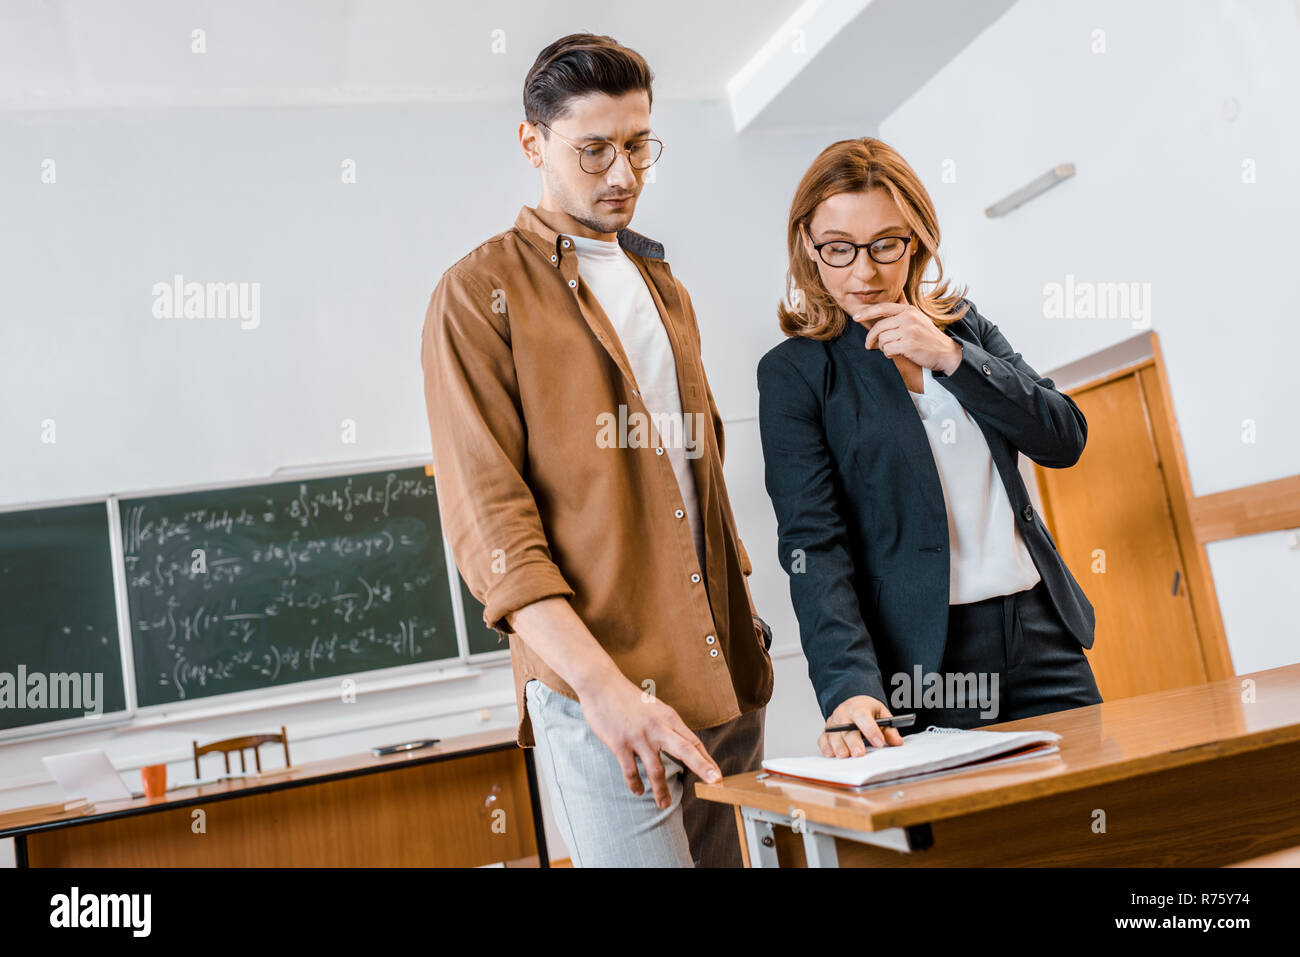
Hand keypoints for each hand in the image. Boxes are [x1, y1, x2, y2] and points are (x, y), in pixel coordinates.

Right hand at [578, 674, 722, 807]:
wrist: (602, 684)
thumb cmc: (629, 698)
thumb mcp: (655, 708)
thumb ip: (668, 726)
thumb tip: (683, 744)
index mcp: (668, 718)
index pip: (693, 742)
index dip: (706, 760)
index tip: (717, 776)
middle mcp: (657, 727)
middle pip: (685, 750)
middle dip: (702, 767)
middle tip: (714, 784)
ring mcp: (638, 736)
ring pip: (656, 769)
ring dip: (661, 790)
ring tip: (664, 804)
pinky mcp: (620, 743)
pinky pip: (631, 771)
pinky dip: (635, 784)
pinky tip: (638, 791)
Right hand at [819, 695, 905, 756]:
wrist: (853, 704)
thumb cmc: (868, 711)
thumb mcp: (882, 715)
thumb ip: (890, 729)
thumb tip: (897, 742)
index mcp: (858, 707)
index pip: (863, 717)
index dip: (871, 730)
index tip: (879, 743)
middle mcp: (843, 714)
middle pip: (846, 728)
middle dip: (853, 741)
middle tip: (859, 753)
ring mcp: (833, 723)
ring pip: (833, 735)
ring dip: (838, 746)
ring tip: (845, 756)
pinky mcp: (827, 732)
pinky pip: (823, 739)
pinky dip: (826, 747)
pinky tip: (832, 754)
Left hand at [855, 301, 961, 374]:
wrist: (945, 352)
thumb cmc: (928, 337)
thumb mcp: (918, 318)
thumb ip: (905, 307)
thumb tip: (899, 292)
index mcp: (909, 310)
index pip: (883, 308)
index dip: (867, 312)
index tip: (856, 317)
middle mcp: (909, 318)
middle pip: (879, 326)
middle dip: (870, 338)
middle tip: (868, 346)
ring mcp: (909, 331)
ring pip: (882, 339)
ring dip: (883, 347)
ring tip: (891, 349)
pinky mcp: (908, 345)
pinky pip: (887, 349)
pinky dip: (888, 354)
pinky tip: (895, 354)